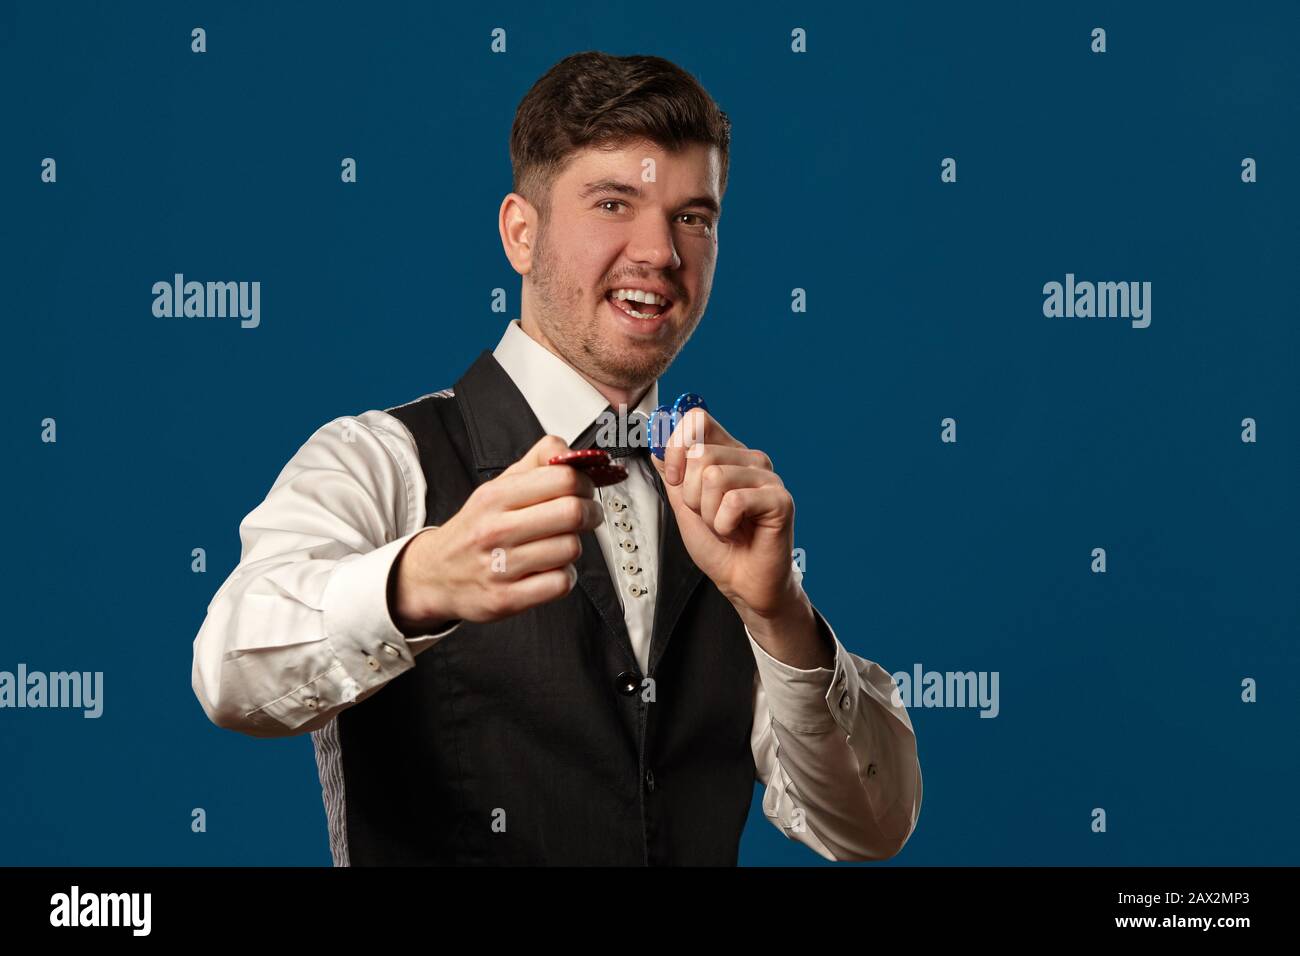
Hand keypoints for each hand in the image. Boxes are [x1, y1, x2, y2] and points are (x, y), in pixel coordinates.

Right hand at [390, 434, 603, 631]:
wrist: (435, 574)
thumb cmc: (475, 529)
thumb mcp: (497, 487)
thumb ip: (535, 462)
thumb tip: (568, 451)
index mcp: (495, 497)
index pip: (562, 478)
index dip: (584, 483)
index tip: (585, 489)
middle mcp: (496, 530)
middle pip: (572, 513)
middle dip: (590, 513)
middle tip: (587, 515)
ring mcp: (500, 566)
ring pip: (570, 548)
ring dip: (574, 546)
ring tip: (559, 544)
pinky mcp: (507, 598)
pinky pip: (560, 583)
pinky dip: (564, 576)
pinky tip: (551, 570)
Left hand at [651, 408, 802, 621]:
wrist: (742, 582)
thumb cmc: (720, 547)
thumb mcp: (684, 505)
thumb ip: (673, 473)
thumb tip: (658, 444)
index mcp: (728, 453)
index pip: (697, 419)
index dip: (676, 447)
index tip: (675, 478)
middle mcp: (750, 459)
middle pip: (700, 452)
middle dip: (691, 494)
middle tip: (709, 515)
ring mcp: (767, 478)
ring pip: (714, 477)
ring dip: (708, 513)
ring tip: (724, 525)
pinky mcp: (780, 500)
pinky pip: (733, 501)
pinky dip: (724, 524)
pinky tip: (737, 531)